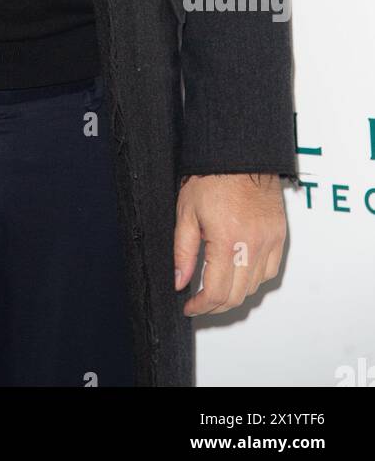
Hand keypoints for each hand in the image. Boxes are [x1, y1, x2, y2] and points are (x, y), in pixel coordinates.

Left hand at [174, 174, 286, 316]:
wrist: (239, 154)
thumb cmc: (212, 176)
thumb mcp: (186, 212)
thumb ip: (183, 251)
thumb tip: (180, 281)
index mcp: (227, 240)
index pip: (217, 292)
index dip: (201, 307)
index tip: (190, 307)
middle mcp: (253, 244)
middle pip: (237, 295)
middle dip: (215, 305)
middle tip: (200, 301)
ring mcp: (270, 241)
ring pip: (255, 286)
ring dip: (235, 292)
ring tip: (216, 285)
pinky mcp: (280, 235)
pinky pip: (271, 270)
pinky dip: (254, 278)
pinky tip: (239, 270)